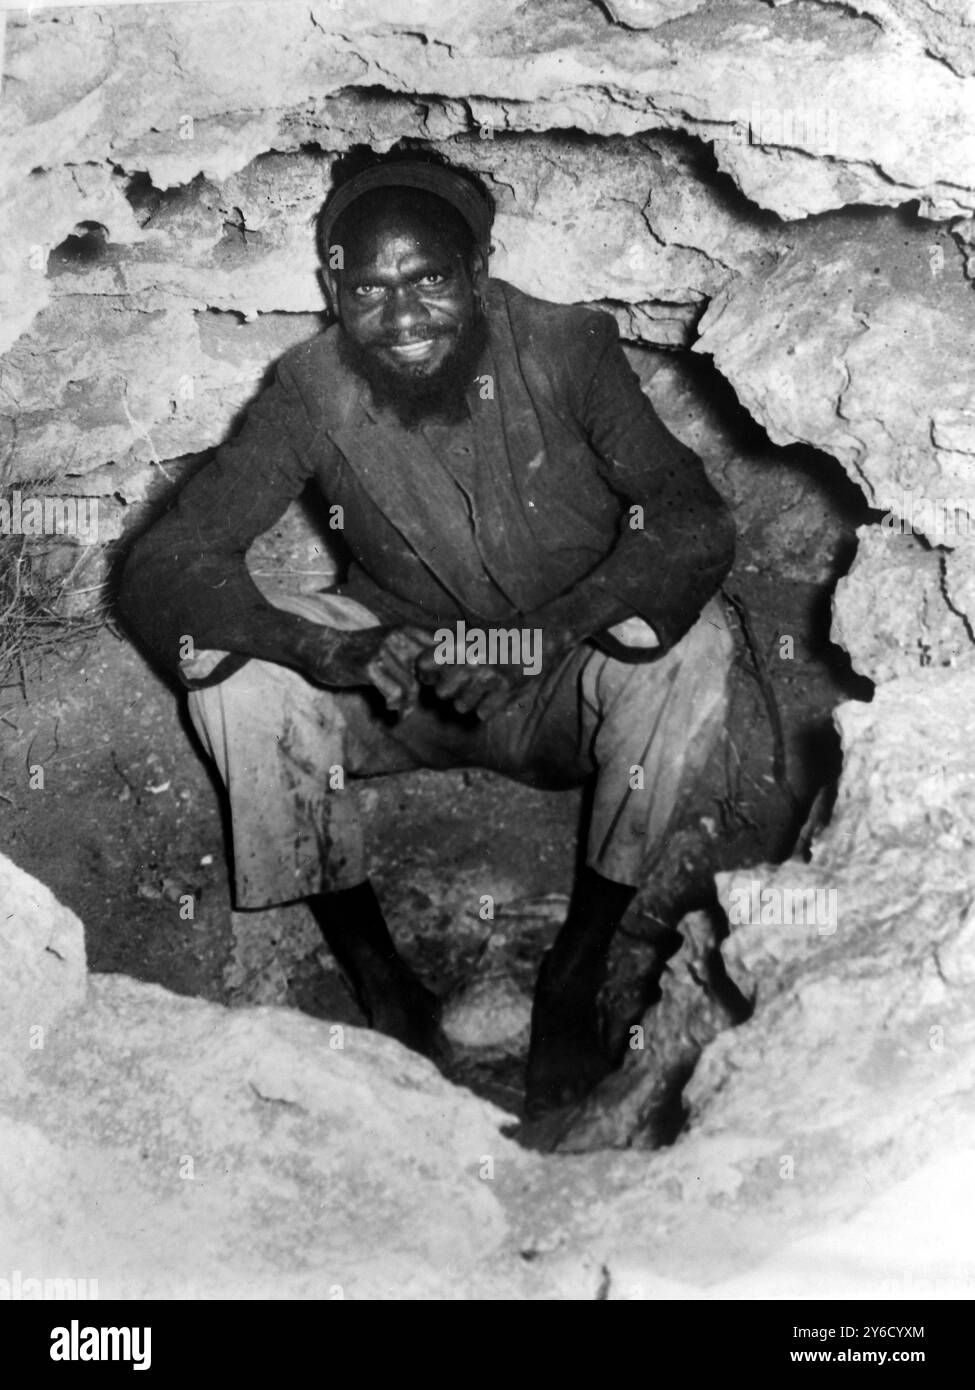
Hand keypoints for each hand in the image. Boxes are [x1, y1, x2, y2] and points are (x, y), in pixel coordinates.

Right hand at [301, 625, 433, 712]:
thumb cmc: (360, 651)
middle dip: (422, 693)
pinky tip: (390, 708)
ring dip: (408, 704)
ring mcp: (383, 650)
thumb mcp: (390, 644)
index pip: (440, 650)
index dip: (442, 673)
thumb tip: (439, 677)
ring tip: (401, 710)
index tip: (431, 687)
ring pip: (411, 686)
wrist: (325, 649)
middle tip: (412, 704)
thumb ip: (413, 654)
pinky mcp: (369, 666)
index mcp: (406, 630)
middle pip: (426, 673)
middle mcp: (398, 637)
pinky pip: (394, 692)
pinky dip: (395, 705)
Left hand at [415, 646, 535, 720]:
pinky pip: (482, 713)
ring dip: (467, 700)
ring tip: (478, 689)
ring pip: (460, 706)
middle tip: (461, 683)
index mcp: (460, 644)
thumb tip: (423, 669)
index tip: (431, 677)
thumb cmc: (502, 635)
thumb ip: (447, 649)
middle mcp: (470, 661)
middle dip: (449, 689)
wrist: (538, 636)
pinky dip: (486, 708)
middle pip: (441, 692)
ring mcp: (488, 678)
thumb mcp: (472, 634)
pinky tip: (492, 696)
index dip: (425, 673)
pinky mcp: (505, 691)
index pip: (424, 664)